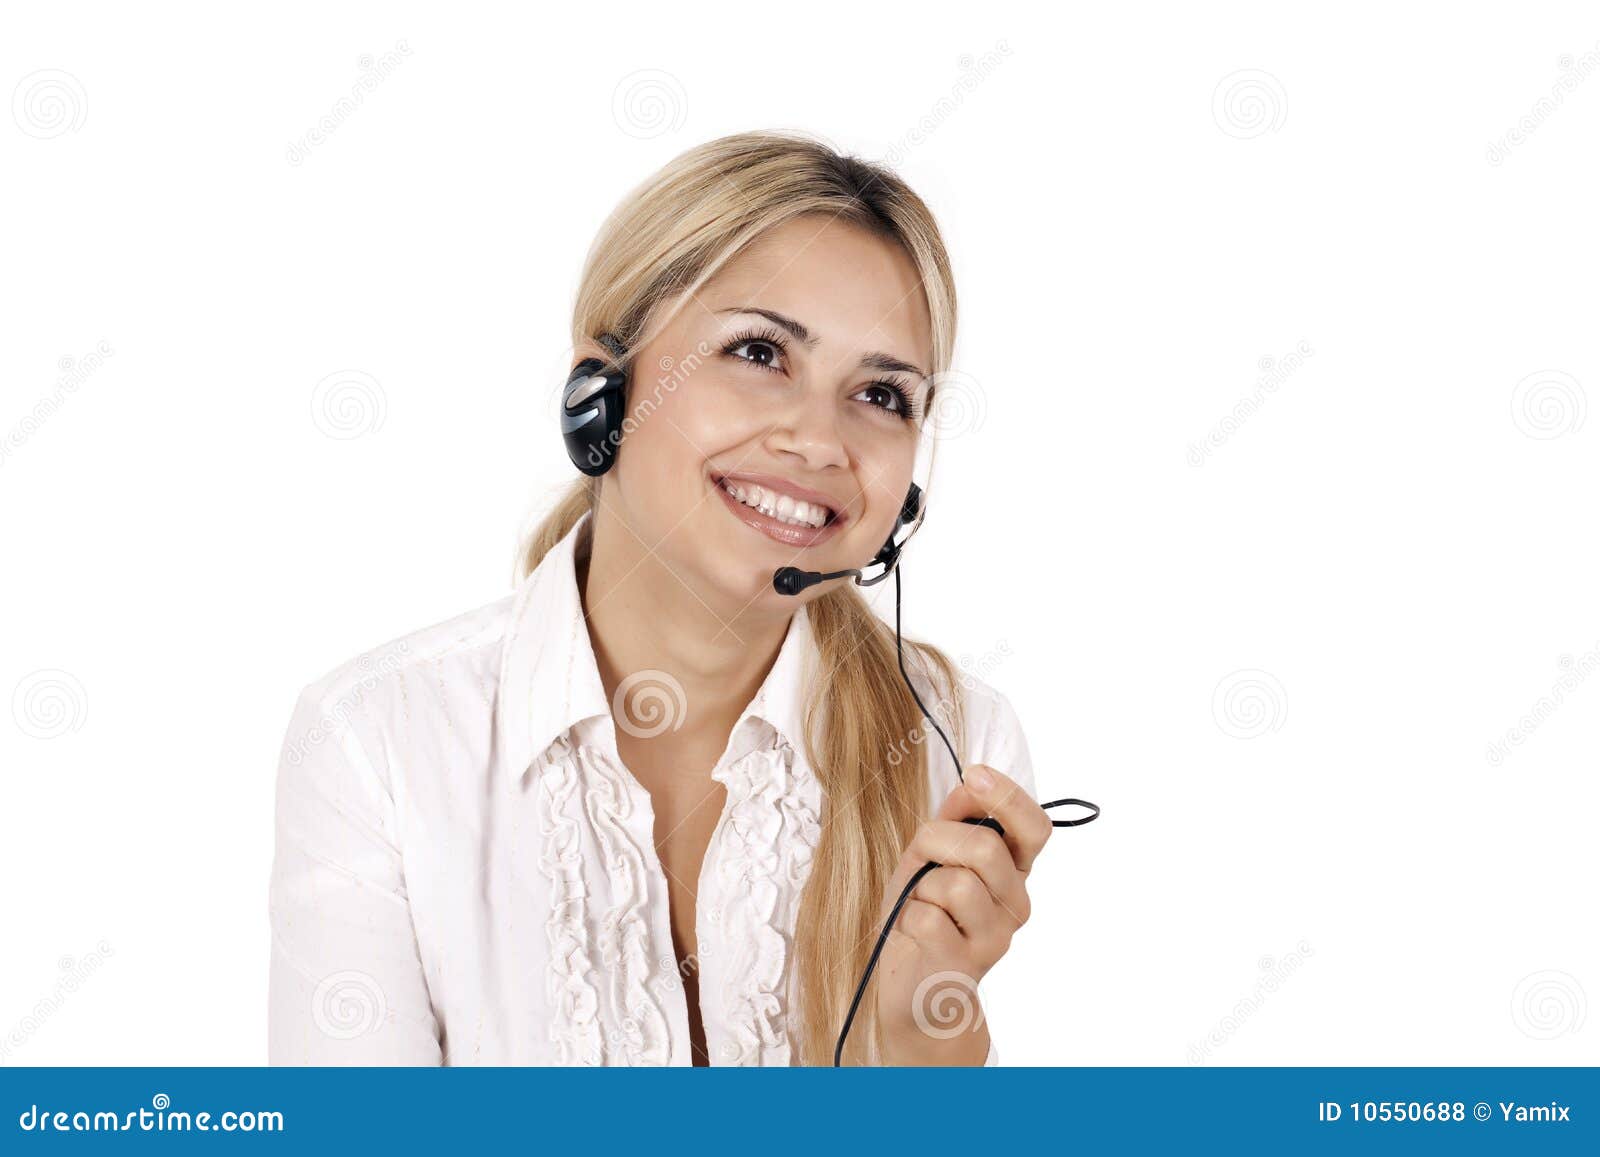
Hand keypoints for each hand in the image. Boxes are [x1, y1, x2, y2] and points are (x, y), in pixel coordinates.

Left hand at [871, 763, 1051, 1064]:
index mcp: (1013, 872)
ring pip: (956, 883)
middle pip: (985, 846)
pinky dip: (908, 918)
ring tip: (920, 905)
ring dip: (922, 886)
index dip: (1008, 796)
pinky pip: (927, 917)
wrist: (913, 987)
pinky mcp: (963, 966)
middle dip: (938, 839)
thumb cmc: (924, 912)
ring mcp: (994, 938)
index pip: (1036, 828)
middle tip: (923, 862)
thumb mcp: (934, 856)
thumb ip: (955, 820)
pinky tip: (914, 934)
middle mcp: (1014, 905)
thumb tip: (972, 781)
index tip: (975, 774)